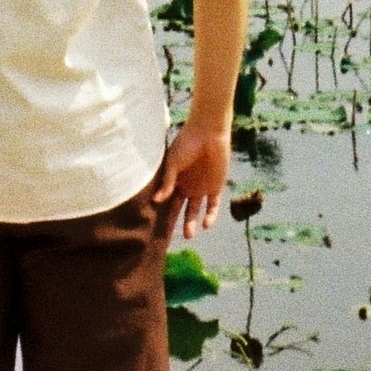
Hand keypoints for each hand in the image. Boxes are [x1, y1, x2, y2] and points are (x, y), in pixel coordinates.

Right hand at [146, 120, 231, 240]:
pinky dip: (210, 216)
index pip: (166, 201)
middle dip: (174, 223)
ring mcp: (201, 188)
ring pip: (195, 210)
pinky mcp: (215, 187)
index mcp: (174, 180)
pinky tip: (206, 225)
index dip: (161, 213)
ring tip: (189, 235)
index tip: (154, 228)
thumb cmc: (186, 143)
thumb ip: (167, 182)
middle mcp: (186, 186)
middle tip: (169, 238)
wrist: (209, 132)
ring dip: (191, 222)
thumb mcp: (173, 163)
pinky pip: (213, 205)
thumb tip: (156, 201)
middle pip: (179, 209)